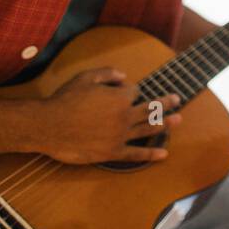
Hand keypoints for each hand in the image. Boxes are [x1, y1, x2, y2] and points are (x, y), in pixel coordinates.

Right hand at [38, 67, 181, 163]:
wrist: (49, 126)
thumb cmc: (65, 100)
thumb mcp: (85, 77)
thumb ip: (107, 73)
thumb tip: (124, 76)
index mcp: (120, 97)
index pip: (134, 92)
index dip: (129, 90)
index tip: (123, 91)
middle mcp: (125, 116)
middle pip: (151, 108)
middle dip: (165, 103)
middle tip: (177, 100)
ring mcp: (120, 135)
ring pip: (148, 128)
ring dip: (165, 124)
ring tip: (178, 120)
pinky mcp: (113, 152)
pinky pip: (136, 154)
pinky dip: (151, 154)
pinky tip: (164, 154)